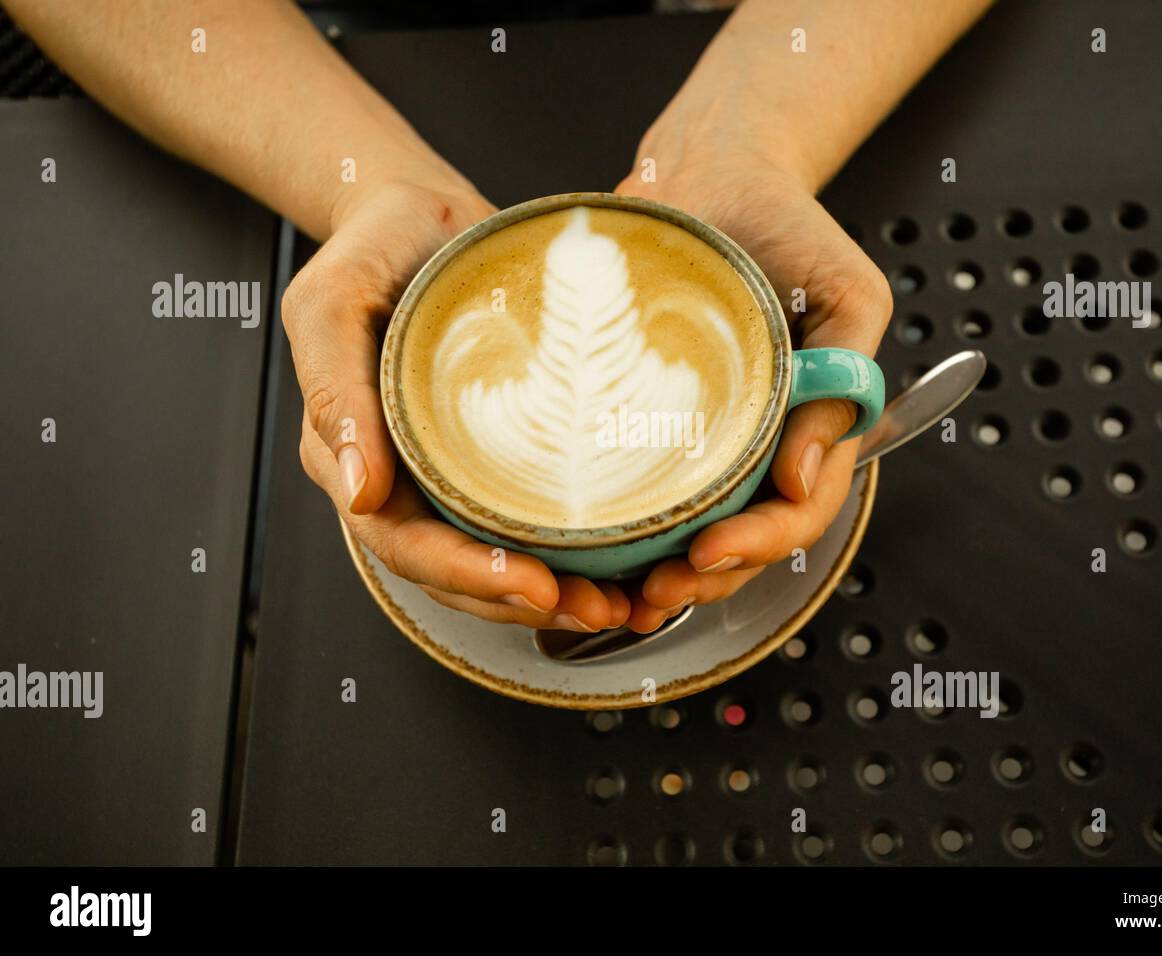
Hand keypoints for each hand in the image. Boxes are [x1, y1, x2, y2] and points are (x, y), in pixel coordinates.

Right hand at [284, 180, 629, 631]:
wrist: (423, 213)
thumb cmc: (373, 247)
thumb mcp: (332, 302)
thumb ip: (334, 390)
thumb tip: (359, 494)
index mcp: (353, 454)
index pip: (403, 543)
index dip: (468, 575)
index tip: (534, 584)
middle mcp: (400, 476)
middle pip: (455, 571)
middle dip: (523, 601)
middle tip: (597, 608)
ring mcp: (447, 470)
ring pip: (493, 558)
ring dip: (551, 593)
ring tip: (619, 602)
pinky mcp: (492, 454)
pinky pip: (525, 517)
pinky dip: (568, 550)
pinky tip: (619, 560)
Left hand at [614, 157, 892, 630]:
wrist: (711, 172)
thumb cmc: (786, 225)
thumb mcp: (848, 294)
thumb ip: (844, 379)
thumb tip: (807, 475)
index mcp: (811, 422)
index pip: (802, 510)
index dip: (763, 543)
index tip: (713, 548)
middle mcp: (758, 442)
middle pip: (744, 541)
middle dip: (705, 579)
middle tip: (657, 592)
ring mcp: (704, 438)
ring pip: (691, 534)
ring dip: (663, 577)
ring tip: (622, 597)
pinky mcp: (649, 422)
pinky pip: (641, 493)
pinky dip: (623, 536)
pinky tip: (593, 556)